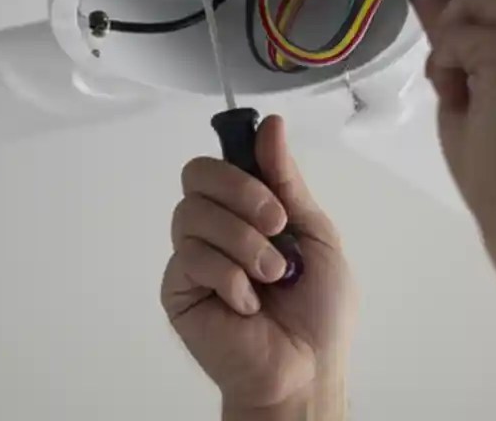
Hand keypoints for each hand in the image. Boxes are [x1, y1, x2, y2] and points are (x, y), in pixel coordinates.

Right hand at [161, 116, 353, 419]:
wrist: (306, 368)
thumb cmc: (318, 313)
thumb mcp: (317, 235)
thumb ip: (287, 182)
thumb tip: (271, 127)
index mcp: (246, 210)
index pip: (221, 162)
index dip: (240, 164)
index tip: (273, 189)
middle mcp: (215, 227)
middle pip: (197, 175)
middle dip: (242, 194)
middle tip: (275, 224)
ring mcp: (193, 256)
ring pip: (194, 215)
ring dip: (244, 243)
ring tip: (271, 276)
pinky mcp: (178, 288)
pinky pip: (190, 257)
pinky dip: (229, 277)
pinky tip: (247, 304)